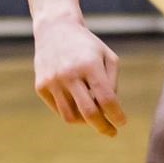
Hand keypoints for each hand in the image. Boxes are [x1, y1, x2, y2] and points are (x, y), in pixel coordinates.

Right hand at [33, 20, 127, 135]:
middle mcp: (69, 74)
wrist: (55, 29)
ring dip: (86, 122)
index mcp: (89, 65)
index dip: (116, 115)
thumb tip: (109, 111)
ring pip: (71, 117)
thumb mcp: (107, 57)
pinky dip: (72, 113)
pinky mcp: (41, 87)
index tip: (122, 123)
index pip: (106, 99)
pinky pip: (59, 110)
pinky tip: (79, 106)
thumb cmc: (87, 46)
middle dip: (103, 127)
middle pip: (88, 113)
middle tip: (112, 132)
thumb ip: (111, 83)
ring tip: (95, 118)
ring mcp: (52, 81)